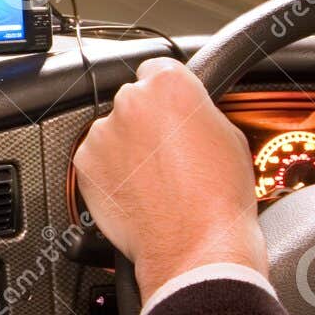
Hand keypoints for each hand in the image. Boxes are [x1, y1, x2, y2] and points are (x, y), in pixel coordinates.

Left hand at [73, 58, 266, 298]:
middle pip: (134, 99)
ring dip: (127, 147)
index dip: (167, 92)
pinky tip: (136, 191)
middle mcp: (131, 101)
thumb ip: (199, 110)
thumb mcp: (228, 136)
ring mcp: (104, 133)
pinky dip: (109, 171)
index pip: (158, 68)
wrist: (196, 246)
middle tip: (168, 152)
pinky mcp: (85, 164)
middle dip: (147, 121)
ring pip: (113, 131)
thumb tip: (190, 110)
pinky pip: (96, 159)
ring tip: (154, 178)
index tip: (170, 110)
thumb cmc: (218, 199)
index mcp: (169, 84)